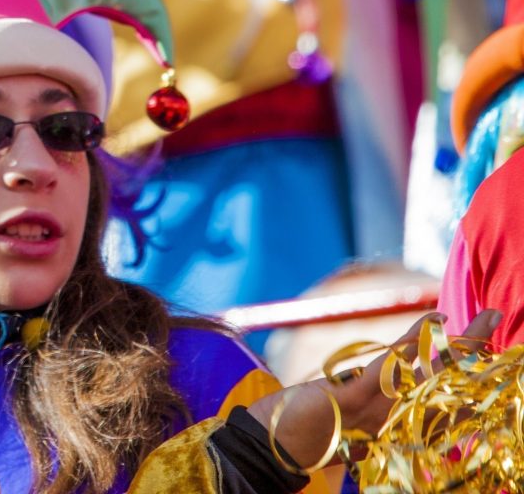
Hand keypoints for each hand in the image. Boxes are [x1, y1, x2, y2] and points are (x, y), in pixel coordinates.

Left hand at [247, 309, 502, 469]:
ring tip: (485, 319)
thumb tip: (388, 387)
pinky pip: (389, 366)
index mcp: (396, 426)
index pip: (444, 402)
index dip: (471, 381)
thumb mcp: (345, 422)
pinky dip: (413, 340)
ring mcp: (377, 408)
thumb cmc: (306, 433)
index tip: (491, 357)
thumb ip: (369, 411)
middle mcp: (394, 419)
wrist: (272, 450)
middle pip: (448, 385)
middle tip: (497, 319)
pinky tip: (435, 319)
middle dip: (477, 355)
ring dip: (460, 343)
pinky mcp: (353, 397)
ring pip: (429, 374)